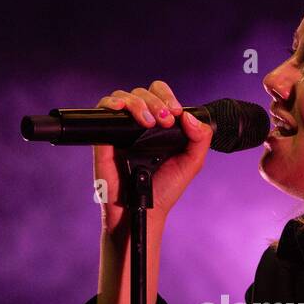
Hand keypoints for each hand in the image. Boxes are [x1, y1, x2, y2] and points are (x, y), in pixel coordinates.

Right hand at [92, 79, 212, 233]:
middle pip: (143, 92)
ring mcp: (121, 130)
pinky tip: (122, 109)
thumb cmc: (165, 189)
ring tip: (148, 123)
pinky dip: (112, 104)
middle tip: (164, 121)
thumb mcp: (191, 163)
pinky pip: (102, 109)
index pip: (161, 96)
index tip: (175, 113)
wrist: (143, 210)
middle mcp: (139, 124)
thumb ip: (200, 139)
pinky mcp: (104, 137)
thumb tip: (189, 116)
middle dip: (156, 102)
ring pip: (124, 96)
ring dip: (138, 103)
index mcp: (160, 127)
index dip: (168, 97)